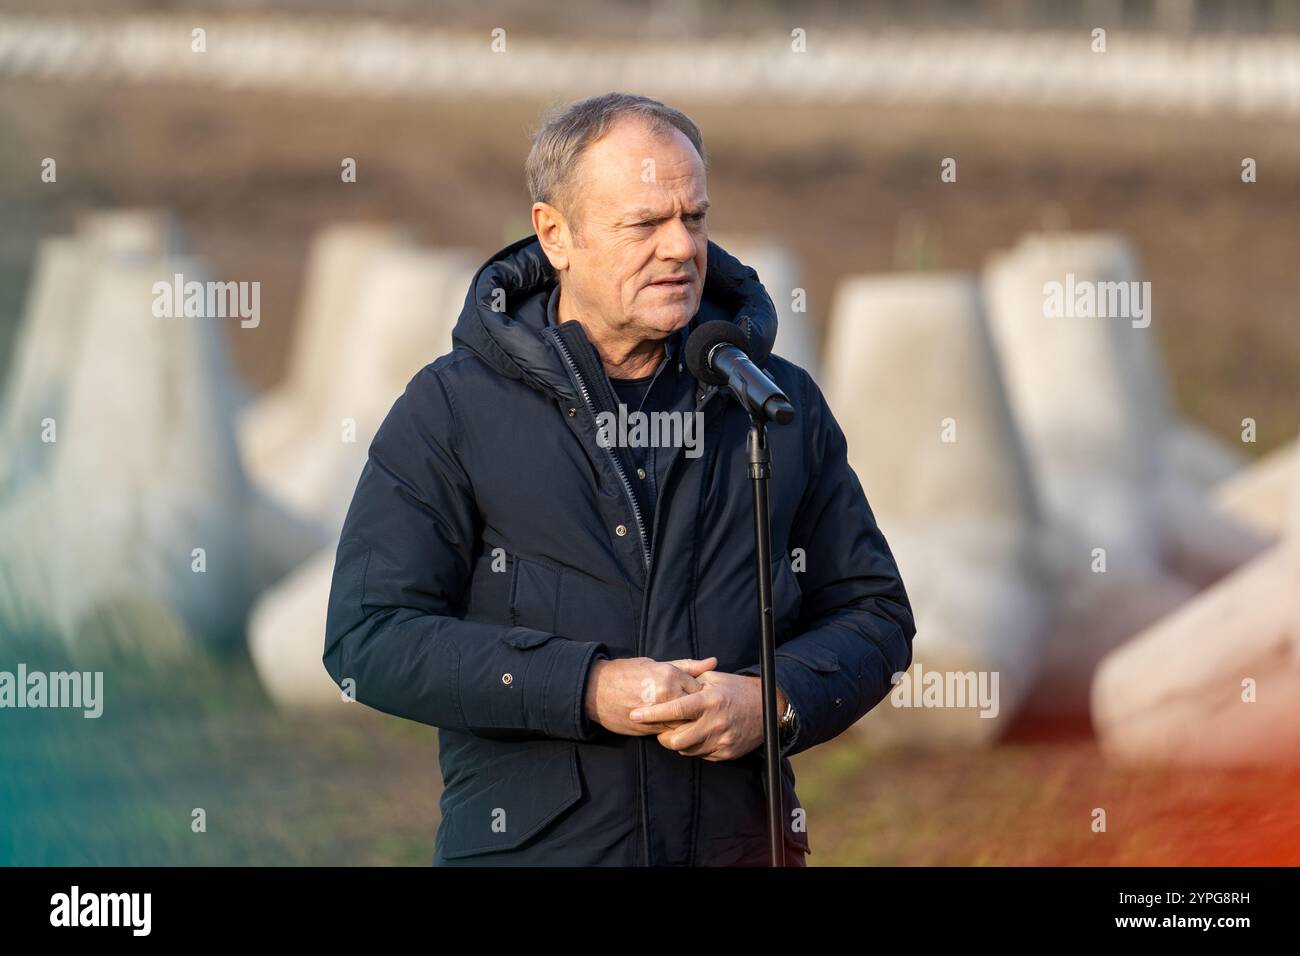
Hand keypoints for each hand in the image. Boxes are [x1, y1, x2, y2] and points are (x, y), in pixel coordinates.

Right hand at [585, 656, 717, 735]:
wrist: (596, 690)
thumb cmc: (626, 673)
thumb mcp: (656, 664)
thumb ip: (687, 666)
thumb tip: (713, 661)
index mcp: (670, 675)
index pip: (701, 689)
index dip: (703, 695)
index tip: (702, 697)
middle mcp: (667, 694)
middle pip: (696, 708)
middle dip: (699, 711)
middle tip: (699, 711)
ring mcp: (658, 713)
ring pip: (685, 723)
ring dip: (687, 723)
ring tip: (686, 720)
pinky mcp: (650, 728)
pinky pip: (671, 733)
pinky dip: (674, 731)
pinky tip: (671, 726)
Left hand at [628, 673, 787, 761]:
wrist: (769, 708)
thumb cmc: (736, 689)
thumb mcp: (714, 678)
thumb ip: (690, 680)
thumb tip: (665, 681)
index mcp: (709, 700)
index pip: (675, 709)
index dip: (652, 714)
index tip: (635, 715)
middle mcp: (715, 722)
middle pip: (676, 739)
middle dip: (663, 736)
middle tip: (660, 728)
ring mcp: (722, 740)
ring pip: (687, 750)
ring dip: (678, 743)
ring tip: (679, 731)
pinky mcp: (727, 753)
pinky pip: (702, 755)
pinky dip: (694, 748)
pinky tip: (697, 736)